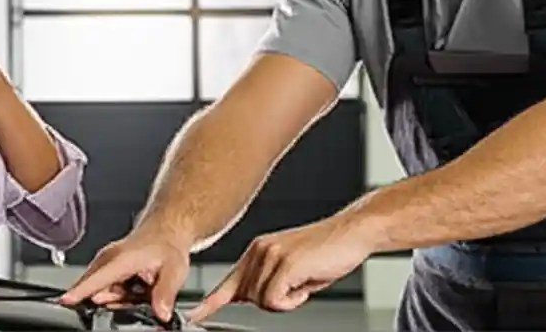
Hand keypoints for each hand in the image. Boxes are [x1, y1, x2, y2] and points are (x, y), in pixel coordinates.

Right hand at [58, 225, 192, 322]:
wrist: (165, 229)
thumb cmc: (166, 244)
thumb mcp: (173, 270)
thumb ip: (165, 293)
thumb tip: (161, 312)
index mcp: (121, 259)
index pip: (95, 279)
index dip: (80, 292)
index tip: (65, 301)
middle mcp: (108, 259)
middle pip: (94, 288)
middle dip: (108, 302)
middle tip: (133, 298)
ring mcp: (105, 262)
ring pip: (100, 289)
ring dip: (116, 298)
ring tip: (141, 287)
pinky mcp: (106, 266)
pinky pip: (104, 286)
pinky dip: (117, 293)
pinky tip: (136, 287)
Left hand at [187, 214, 376, 322]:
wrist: (351, 231)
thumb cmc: (326, 251)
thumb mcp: (290, 267)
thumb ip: (267, 280)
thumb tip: (251, 297)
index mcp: (257, 251)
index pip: (228, 282)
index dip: (210, 303)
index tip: (194, 315)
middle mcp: (259, 250)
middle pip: (249, 299)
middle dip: (274, 301)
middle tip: (298, 286)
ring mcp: (270, 255)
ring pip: (262, 301)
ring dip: (287, 300)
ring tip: (304, 280)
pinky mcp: (284, 263)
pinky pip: (275, 300)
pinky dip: (293, 301)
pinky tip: (306, 283)